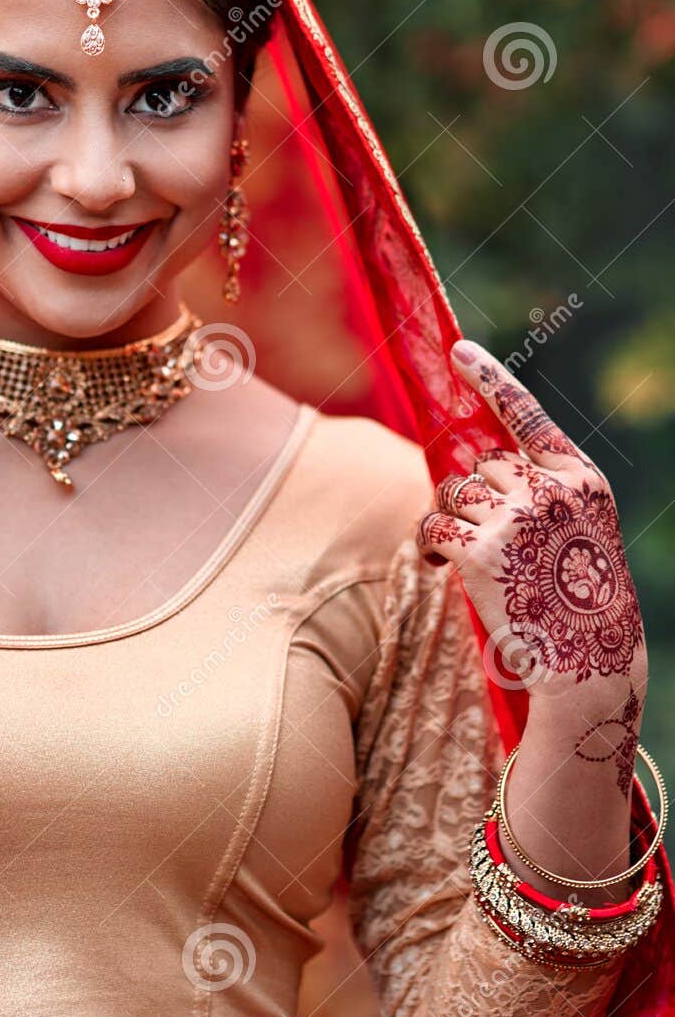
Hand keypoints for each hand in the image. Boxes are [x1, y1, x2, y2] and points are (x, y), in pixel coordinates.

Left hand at [416, 340, 645, 702]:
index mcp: (581, 480)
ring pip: (451, 493)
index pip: (528, 418)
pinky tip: (444, 567)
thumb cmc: (578, 603)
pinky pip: (431, 527)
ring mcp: (515, 518)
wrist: (586, 664)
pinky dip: (428, 545)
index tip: (460, 352)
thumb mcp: (580, 532)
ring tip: (470, 557)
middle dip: (474, 497)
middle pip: (480, 465)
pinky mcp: (480, 552)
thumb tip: (473, 468)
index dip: (492, 381)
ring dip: (450, 520)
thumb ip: (542, 492)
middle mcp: (550, 490)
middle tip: (490, 541)